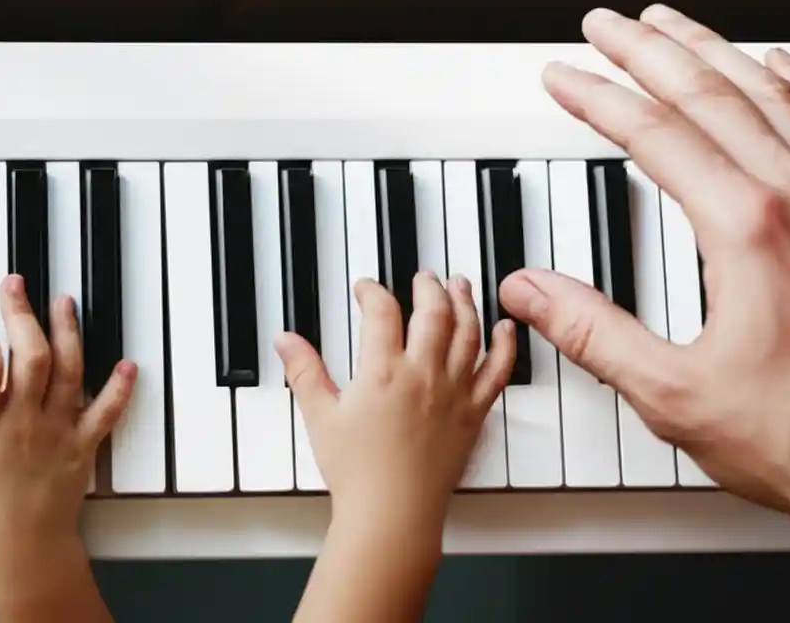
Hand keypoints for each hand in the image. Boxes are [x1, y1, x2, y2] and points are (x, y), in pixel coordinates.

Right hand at [0, 274, 133, 622]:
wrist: (21, 553)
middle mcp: (22, 427)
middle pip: (30, 360)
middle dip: (23, 316)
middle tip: (15, 285)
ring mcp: (56, 433)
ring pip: (68, 374)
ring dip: (68, 333)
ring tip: (63, 301)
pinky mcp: (83, 445)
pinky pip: (106, 412)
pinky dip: (120, 388)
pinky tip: (127, 363)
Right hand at [278, 273, 515, 526]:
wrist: (393, 514)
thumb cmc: (357, 473)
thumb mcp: (320, 416)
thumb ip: (304, 372)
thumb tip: (285, 340)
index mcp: (382, 371)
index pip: (382, 311)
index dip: (373, 291)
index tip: (367, 289)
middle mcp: (422, 374)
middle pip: (433, 311)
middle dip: (427, 286)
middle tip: (422, 276)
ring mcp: (453, 392)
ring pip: (468, 331)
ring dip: (465, 301)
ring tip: (460, 284)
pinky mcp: (474, 413)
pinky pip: (497, 371)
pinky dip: (504, 345)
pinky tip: (504, 327)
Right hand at [500, 4, 789, 620]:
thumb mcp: (672, 391)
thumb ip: (591, 331)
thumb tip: (530, 291)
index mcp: (748, 231)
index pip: (655, 135)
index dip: (599, 97)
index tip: (564, 76)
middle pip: (713, 94)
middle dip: (649, 50)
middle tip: (606, 24)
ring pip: (776, 96)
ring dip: (718, 52)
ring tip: (676, 26)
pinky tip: (785, 70)